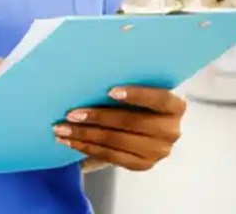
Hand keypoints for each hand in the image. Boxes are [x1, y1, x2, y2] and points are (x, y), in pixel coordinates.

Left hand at [55, 86, 184, 171]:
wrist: (145, 126)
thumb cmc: (136, 100)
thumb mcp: (137, 89)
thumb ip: (124, 85)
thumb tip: (90, 71)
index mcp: (174, 107)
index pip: (159, 99)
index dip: (136, 95)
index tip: (110, 91)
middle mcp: (171, 131)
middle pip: (132, 123)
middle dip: (98, 118)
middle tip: (70, 114)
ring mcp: (159, 151)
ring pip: (117, 142)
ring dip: (85, 135)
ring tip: (61, 129)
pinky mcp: (143, 165)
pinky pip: (111, 157)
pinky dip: (87, 148)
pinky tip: (70, 141)